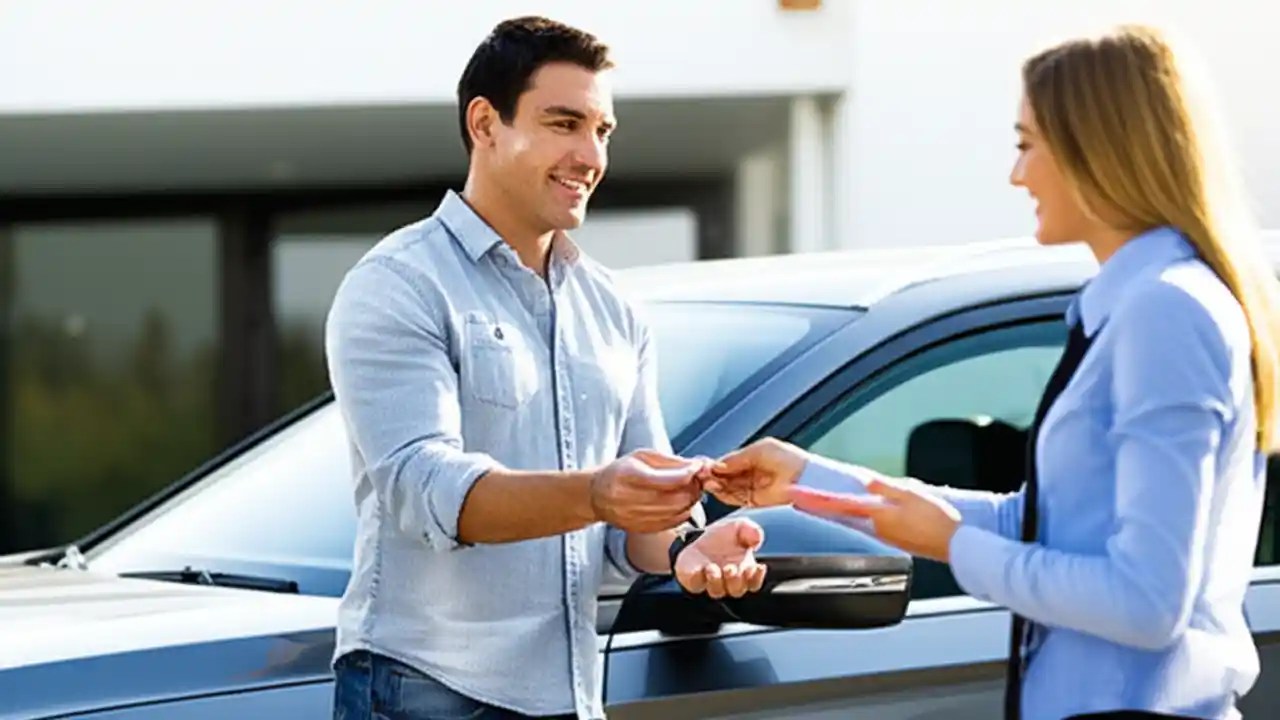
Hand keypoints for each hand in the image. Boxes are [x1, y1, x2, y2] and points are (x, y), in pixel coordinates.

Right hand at [590, 450, 703, 532]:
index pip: (667, 479)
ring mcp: (636, 518)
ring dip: (691, 499)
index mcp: (628, 476)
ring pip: (678, 512)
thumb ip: (671, 462)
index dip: (689, 473)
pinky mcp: (643, 529)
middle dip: (693, 487)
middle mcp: (629, 499)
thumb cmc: (622, 471)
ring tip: (689, 488)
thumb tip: (698, 465)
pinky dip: (683, 511)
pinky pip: (673, 522)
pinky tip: (680, 501)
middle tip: (697, 478)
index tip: (699, 466)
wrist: (597, 496)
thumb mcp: (642, 457)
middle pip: (676, 498)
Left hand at [675, 517, 766, 598]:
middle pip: (736, 590)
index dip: (757, 577)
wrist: (699, 536)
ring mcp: (711, 583)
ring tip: (713, 568)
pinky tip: (700, 570)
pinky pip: (695, 585)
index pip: (754, 583)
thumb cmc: (724, 537)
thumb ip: (751, 531)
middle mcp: (729, 581)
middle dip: (735, 581)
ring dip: (716, 582)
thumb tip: (757, 537)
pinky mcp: (694, 580)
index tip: (758, 566)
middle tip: (731, 568)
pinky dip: (698, 579)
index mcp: (744, 572)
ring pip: (716, 591)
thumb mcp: (740, 528)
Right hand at [701, 438, 806, 506]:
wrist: (806, 479)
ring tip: (711, 482)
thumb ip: (738, 458)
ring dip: (718, 485)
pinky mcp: (755, 500)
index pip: (728, 461)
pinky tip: (718, 490)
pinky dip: (725, 495)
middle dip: (714, 475)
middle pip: (725, 474)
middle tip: (704, 476)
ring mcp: (752, 485)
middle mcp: (751, 471)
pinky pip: (735, 498)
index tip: (704, 466)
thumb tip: (719, 464)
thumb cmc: (791, 460)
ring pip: (727, 486)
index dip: (716, 464)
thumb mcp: (761, 450)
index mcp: (753, 455)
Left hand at [788, 475, 960, 562]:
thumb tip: (865, 481)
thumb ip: (885, 487)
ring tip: (810, 502)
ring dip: (828, 512)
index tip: (796, 495)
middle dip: (815, 506)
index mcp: (878, 514)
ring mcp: (881, 535)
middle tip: (793, 498)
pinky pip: (861, 525)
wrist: (957, 546)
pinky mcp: (889, 538)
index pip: (838, 504)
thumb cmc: (939, 521)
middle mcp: (875, 527)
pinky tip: (842, 512)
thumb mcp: (912, 494)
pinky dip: (847, 517)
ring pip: (847, 520)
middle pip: (837, 515)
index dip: (815, 500)